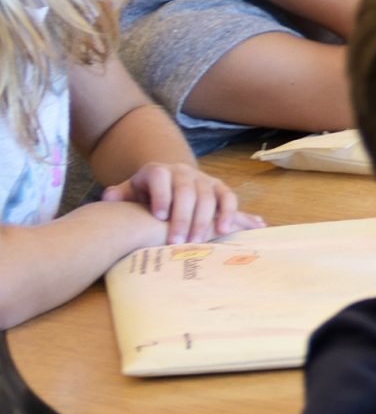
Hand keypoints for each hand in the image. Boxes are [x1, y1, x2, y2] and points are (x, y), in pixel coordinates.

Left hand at [100, 162, 264, 243]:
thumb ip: (119, 195)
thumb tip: (109, 196)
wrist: (168, 184)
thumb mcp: (129, 192)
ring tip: (197, 241)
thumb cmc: (145, 195)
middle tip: (176, 241)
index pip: (160, 177)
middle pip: (186, 190)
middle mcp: (182, 172)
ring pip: (208, 196)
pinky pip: (228, 198)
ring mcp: (203, 179)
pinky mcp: (219, 188)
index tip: (159, 216)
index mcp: (158, 171)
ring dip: (204, 220)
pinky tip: (223, 230)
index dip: (161, 195)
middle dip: (183, 217)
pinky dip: (228, 213)